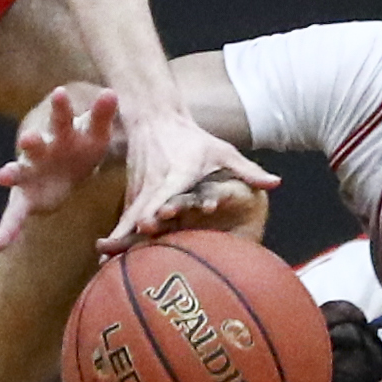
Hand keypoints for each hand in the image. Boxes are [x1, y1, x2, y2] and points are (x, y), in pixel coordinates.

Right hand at [0, 85, 118, 251]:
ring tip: (2, 176)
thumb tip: (111, 92)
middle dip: (31, 141)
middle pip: (35, 143)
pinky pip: (13, 216)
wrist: (67, 168)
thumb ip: (101, 115)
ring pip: (17, 173)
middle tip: (28, 138)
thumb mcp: (94, 133)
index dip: (61, 106)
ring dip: (10, 174)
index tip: (60, 92)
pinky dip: (5, 231)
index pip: (62, 117)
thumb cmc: (81, 146)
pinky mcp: (25, 199)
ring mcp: (29, 174)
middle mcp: (39, 151)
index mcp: (59, 133)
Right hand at [108, 113, 279, 253]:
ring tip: (106, 263)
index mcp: (179, 171)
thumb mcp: (223, 150)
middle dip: (137, 227)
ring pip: (130, 215)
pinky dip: (116, 236)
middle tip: (126, 250)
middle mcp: (156, 181)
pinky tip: (105, 258)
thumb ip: (248, 170)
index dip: (165, 203)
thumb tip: (276, 183)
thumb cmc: (193, 139)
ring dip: (120, 237)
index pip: (171, 188)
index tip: (159, 218)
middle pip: (145, 207)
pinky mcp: (133, 195)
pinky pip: (125, 218)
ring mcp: (141, 189)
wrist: (155, 118)